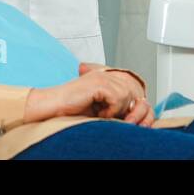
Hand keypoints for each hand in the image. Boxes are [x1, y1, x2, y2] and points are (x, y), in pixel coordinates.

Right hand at [24, 68, 152, 126]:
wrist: (54, 107)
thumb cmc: (72, 110)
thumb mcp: (101, 108)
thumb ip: (117, 105)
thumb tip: (139, 111)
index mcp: (107, 78)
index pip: (133, 87)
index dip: (136, 105)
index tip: (132, 120)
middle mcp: (106, 74)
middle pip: (133, 92)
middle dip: (128, 110)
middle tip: (115, 119)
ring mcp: (102, 77)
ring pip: (126, 95)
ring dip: (116, 110)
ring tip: (102, 115)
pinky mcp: (98, 83)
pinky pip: (117, 98)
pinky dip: (110, 110)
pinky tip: (98, 113)